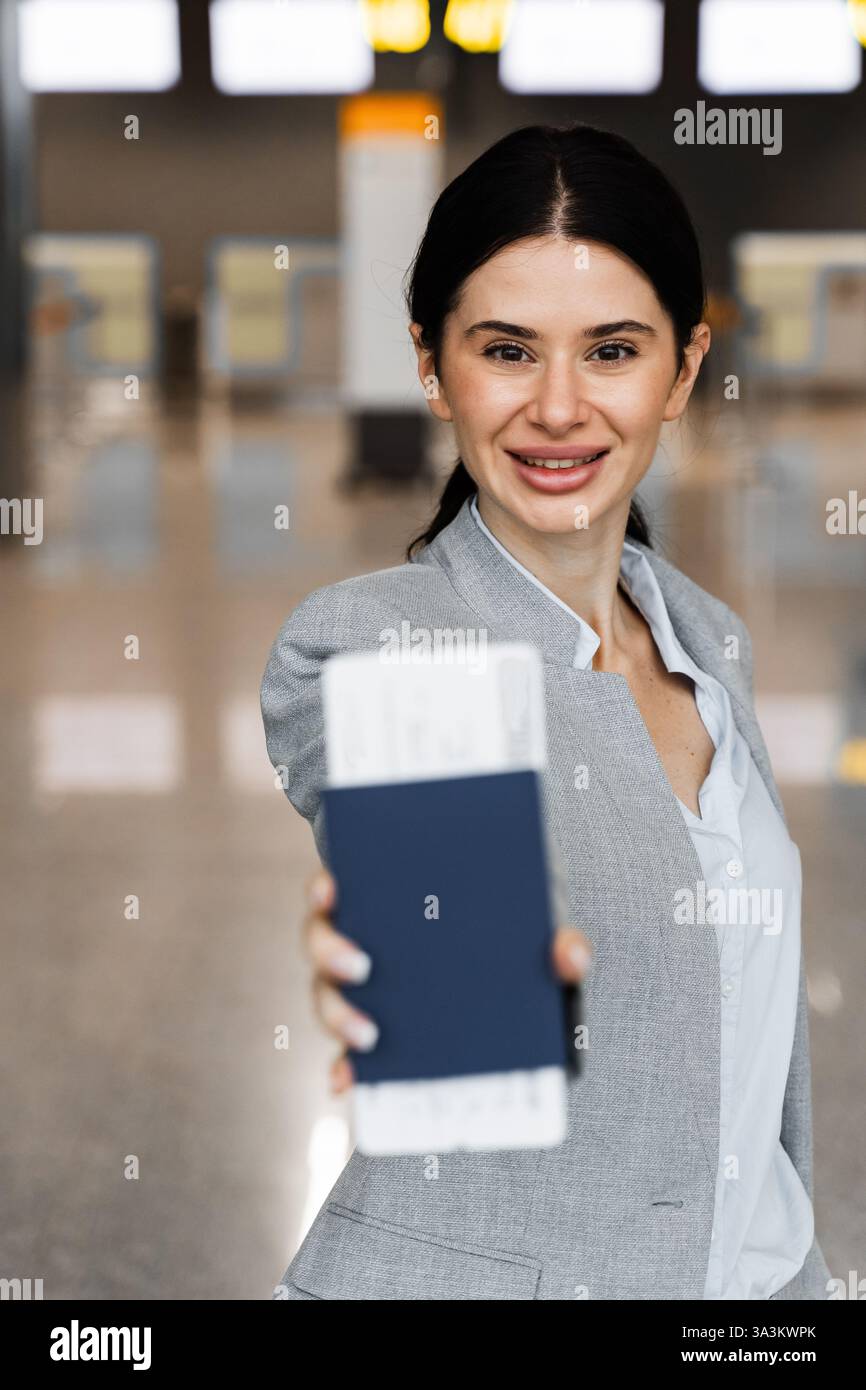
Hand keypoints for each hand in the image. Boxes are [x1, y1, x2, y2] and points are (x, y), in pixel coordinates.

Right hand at [302, 868, 592, 1095]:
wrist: (516, 981)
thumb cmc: (515, 938)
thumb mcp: (538, 929)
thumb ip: (559, 939)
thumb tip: (569, 956)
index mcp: (393, 901)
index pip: (341, 885)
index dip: (325, 887)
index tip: (329, 892)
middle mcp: (364, 940)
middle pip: (322, 939)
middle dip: (331, 952)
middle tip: (362, 967)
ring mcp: (362, 990)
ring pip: (325, 995)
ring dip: (338, 1014)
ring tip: (369, 1037)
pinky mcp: (370, 1034)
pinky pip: (342, 1051)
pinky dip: (341, 1068)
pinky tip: (349, 1082)